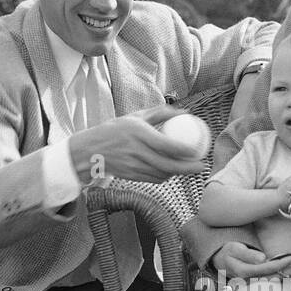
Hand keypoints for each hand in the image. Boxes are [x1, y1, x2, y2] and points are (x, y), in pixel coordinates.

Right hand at [69, 107, 202, 183]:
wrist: (90, 150)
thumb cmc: (115, 130)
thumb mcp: (136, 116)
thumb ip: (161, 113)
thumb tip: (185, 112)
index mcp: (138, 133)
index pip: (166, 145)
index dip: (185, 150)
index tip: (198, 150)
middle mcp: (136, 151)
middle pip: (168, 164)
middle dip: (188, 169)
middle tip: (201, 166)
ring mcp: (133, 166)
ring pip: (163, 174)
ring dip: (178, 173)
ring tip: (189, 169)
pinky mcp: (132, 176)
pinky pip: (154, 179)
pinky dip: (165, 176)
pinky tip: (172, 171)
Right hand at [211, 241, 284, 278]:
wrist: (220, 261)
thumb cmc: (229, 252)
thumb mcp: (235, 249)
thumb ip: (248, 255)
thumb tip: (263, 258)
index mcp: (245, 272)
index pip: (266, 269)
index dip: (280, 263)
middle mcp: (251, 280)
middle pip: (274, 276)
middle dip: (289, 269)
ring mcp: (255, 281)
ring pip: (275, 277)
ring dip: (289, 271)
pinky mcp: (258, 280)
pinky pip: (273, 277)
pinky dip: (285, 271)